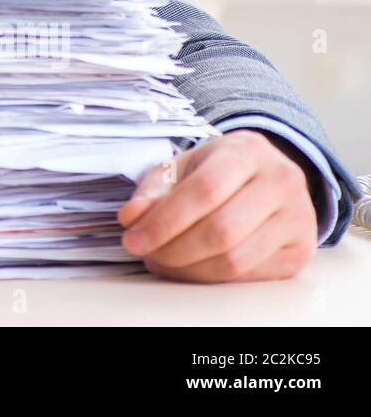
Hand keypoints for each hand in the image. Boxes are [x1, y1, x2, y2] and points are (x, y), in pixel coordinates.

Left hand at [117, 129, 317, 282]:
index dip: (164, 221)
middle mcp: (280, 183)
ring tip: (163, 262)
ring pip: (235, 260)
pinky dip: (212, 278)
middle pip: (220, 231)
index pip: (203, 192)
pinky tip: (190, 269)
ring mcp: (297, 220)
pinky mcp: (300, 253)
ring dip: (189, 270)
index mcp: (247, 152)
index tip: (132, 239)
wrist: (270, 174)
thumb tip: (131, 217)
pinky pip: (249, 276)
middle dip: (173, 250)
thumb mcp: (184, 166)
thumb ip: (154, 188)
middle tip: (146, 255)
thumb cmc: (218, 169)